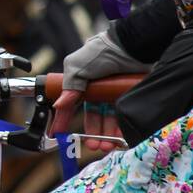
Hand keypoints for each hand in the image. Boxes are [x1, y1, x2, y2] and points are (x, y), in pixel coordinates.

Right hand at [51, 30, 148, 153]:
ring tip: (106, 146)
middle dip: (91, 133)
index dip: (66, 119)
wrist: (133, 45)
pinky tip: (118, 137)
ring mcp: (116, 94)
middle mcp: (100, 90)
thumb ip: (68, 88)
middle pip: (94, 116)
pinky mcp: (130, 96)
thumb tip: (59, 106)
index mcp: (83, 82)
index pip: (73, 105)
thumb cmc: (102, 51)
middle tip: (92, 146)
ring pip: (109, 119)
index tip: (59, 133)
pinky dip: (120, 129)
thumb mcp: (76, 67)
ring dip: (106, 135)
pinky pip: (124, 116)